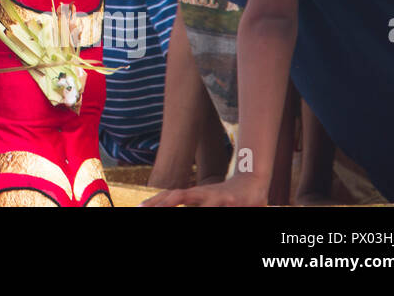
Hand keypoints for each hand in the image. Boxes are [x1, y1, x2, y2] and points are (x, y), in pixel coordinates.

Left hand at [143, 175, 268, 206]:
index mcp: (196, 194)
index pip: (172, 195)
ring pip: (200, 203)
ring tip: (167, 210)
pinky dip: (213, 211)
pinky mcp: (233, 201)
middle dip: (164, 202)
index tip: (140, 207)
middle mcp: (204, 193)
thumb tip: (169, 204)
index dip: (156, 200)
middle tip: (146, 208)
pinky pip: (221, 209)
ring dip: (189, 209)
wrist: (253, 182)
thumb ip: (193, 204)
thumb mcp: (207, 202)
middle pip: (180, 195)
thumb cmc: (225, 197)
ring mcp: (218, 196)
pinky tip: (211, 211)